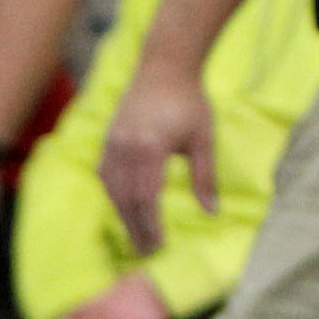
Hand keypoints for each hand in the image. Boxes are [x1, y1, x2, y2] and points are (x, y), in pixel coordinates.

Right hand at [100, 57, 216, 255]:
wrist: (164, 66)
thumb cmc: (190, 101)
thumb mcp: (203, 139)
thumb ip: (205, 177)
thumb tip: (212, 212)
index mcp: (151, 147)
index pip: (147, 198)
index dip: (151, 226)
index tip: (159, 246)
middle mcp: (126, 148)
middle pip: (127, 200)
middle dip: (136, 229)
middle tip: (146, 252)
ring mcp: (113, 144)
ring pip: (113, 191)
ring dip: (123, 216)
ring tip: (136, 236)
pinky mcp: (108, 140)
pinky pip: (106, 177)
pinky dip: (114, 197)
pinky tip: (124, 209)